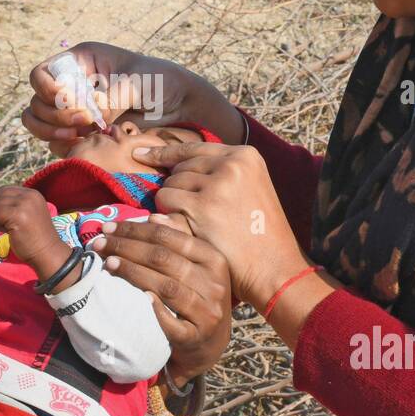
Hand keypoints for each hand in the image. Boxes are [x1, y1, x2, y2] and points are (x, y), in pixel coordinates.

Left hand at [0, 185, 61, 266]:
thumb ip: (13, 203)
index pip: (6, 189)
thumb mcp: (27, 213)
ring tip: (7, 228)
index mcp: (33, 194)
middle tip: (1, 223)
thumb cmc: (34, 237)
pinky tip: (7, 231)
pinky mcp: (18, 215)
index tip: (1, 216)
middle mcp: (29, 196)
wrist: (46, 252)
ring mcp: (24, 204)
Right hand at [22, 41, 243, 155]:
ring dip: (51, 132)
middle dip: (54, 114)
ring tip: (79, 136)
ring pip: (39, 123)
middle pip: (37, 102)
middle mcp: (72, 85)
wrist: (181, 107)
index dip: (47, 89)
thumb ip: (112, 98)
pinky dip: (62, 146)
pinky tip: (83, 145)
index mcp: (81, 61)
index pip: (42, 74)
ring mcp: (74, 110)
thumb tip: (90, 118)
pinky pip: (56, 143)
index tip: (70, 101)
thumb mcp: (138, 84)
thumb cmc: (162, 83)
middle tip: (84, 122)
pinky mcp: (81, 134)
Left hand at [88, 218, 231, 383]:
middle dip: (127, 247)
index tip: (109, 227)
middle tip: (99, 243)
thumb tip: (153, 217)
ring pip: (166, 286)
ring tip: (108, 264)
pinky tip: (140, 298)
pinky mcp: (196, 337)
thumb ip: (178, 241)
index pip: (170, 237)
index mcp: (214, 260)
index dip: (136, 230)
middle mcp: (214, 283)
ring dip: (133, 273)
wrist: (210, 344)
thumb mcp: (198, 266)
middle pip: (164, 259)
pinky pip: (173, 323)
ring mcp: (208, 312)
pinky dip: (157, 310)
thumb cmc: (198, 297)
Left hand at [130, 141, 313, 309]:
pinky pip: (165, 202)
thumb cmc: (258, 234)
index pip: (195, 148)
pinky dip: (167, 216)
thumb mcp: (249, 190)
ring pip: (170, 184)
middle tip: (194, 212)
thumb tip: (171, 164)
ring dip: (172, 204)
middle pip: (180, 167)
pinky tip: (187, 229)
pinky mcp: (202, 207)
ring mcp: (218, 184)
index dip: (165, 152)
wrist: (273, 267)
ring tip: (198, 224)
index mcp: (246, 156)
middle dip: (177, 189)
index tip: (141, 155)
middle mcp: (232, 164)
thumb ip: (219, 173)